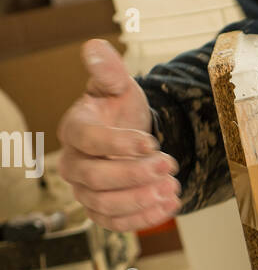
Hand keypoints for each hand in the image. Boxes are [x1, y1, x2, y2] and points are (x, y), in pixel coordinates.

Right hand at [57, 41, 180, 231]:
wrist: (131, 136)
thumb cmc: (120, 109)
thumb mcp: (119, 85)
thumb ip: (109, 69)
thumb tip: (94, 46)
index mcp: (75, 129)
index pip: (89, 140)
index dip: (119, 144)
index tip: (151, 143)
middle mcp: (73, 163)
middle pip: (95, 178)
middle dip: (134, 175)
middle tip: (169, 165)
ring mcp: (85, 190)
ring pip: (105, 205)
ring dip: (141, 200)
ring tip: (173, 187)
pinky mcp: (101, 211)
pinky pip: (116, 223)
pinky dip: (143, 219)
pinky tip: (170, 206)